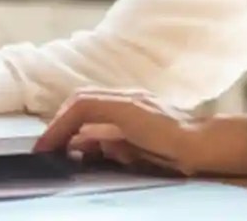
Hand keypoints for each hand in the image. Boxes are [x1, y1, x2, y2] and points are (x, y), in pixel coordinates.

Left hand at [32, 88, 246, 176]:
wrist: (202, 144)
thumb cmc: (177, 149)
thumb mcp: (139, 148)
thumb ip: (116, 144)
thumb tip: (87, 146)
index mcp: (132, 105)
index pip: (91, 105)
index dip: (68, 121)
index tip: (53, 142)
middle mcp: (128, 97)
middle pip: (82, 98)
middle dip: (59, 122)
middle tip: (44, 145)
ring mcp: (129, 99)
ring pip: (82, 101)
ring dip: (60, 124)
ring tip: (47, 146)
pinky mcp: (128, 107)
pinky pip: (88, 108)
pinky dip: (68, 124)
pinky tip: (60, 141)